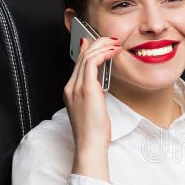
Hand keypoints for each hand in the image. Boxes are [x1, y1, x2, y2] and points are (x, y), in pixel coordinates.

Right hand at [63, 36, 121, 180]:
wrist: (90, 144)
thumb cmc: (94, 131)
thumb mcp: (94, 108)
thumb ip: (95, 92)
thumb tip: (101, 80)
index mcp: (70, 91)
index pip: (78, 63)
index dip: (90, 50)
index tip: (102, 43)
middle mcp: (70, 87)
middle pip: (81, 56)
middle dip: (97, 43)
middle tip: (111, 39)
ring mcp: (76, 88)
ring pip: (86, 56)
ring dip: (101, 46)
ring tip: (115, 43)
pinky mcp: (86, 90)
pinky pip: (91, 63)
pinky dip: (103, 54)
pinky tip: (113, 52)